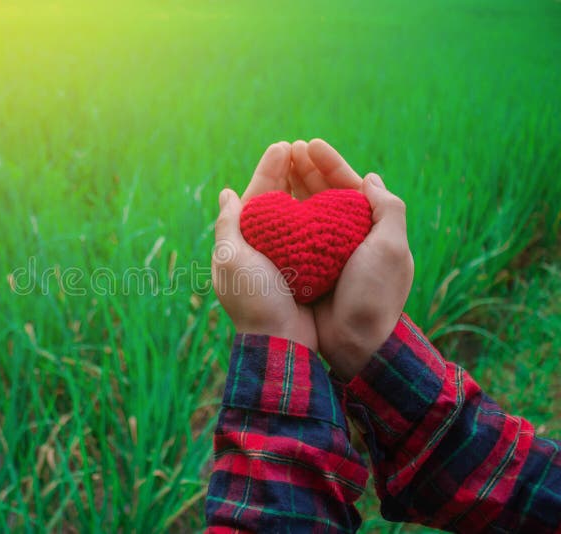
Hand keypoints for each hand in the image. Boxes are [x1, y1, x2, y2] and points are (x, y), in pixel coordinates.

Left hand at [212, 142, 317, 349]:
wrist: (282, 342)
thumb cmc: (255, 301)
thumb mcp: (231, 259)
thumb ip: (227, 225)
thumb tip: (226, 194)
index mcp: (242, 241)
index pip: (255, 195)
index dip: (269, 169)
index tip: (284, 146)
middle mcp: (263, 247)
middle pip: (277, 201)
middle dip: (289, 173)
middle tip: (304, 148)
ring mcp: (286, 258)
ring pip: (297, 214)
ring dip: (306, 189)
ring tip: (319, 165)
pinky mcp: (308, 269)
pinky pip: (314, 235)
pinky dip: (321, 215)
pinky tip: (334, 200)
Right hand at [289, 139, 413, 379]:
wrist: (356, 343)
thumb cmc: (374, 295)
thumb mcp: (391, 248)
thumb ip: (388, 209)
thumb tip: (370, 177)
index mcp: (370, 227)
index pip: (348, 185)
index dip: (329, 163)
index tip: (307, 144)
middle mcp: (348, 236)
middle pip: (325, 194)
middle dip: (306, 170)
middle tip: (285, 149)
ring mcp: (327, 252)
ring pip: (307, 211)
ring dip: (293, 188)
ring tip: (275, 168)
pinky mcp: (308, 268)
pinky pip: (293, 235)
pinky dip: (282, 218)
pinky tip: (267, 206)